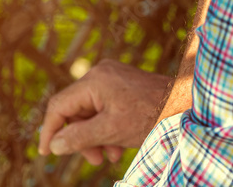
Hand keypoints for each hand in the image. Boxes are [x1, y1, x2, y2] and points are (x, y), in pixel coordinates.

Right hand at [38, 59, 171, 163]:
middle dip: (82, 138)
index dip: (50, 131)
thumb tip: (55, 145)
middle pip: (76, 110)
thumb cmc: (150, 114)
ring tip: (109, 155)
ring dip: (96, 136)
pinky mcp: (123, 84)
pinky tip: (118, 145)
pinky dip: (108, 127)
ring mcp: (113, 77)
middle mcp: (101, 73)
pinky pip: (105, 107)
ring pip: (91, 112)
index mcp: (94, 80)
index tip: (47, 153)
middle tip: (94, 159)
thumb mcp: (111, 131)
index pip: (59, 106)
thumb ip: (79, 138)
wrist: (185, 103)